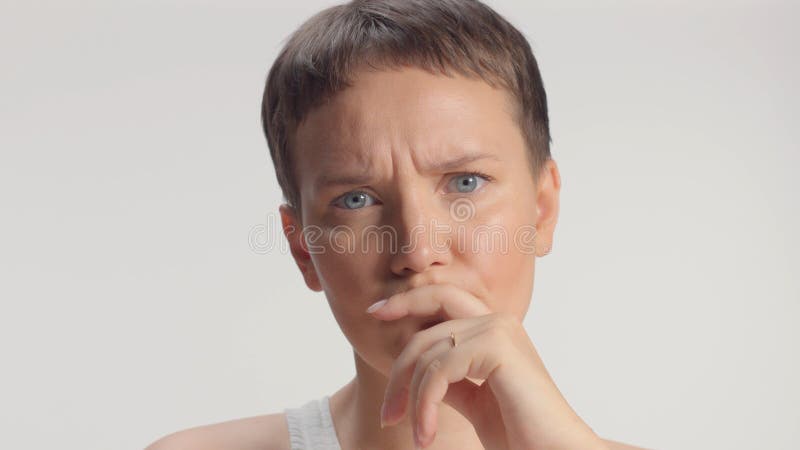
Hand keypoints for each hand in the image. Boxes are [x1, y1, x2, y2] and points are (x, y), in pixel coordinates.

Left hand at [367, 283, 608, 449]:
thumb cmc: (521, 433)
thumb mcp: (476, 401)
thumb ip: (451, 378)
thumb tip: (418, 370)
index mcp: (495, 329)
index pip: (441, 299)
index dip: (407, 301)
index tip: (375, 313)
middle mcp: (498, 321)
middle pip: (427, 326)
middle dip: (398, 366)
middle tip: (387, 413)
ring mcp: (499, 329)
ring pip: (428, 353)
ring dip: (411, 400)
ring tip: (416, 437)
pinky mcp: (498, 346)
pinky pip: (439, 369)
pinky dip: (425, 405)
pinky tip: (426, 434)